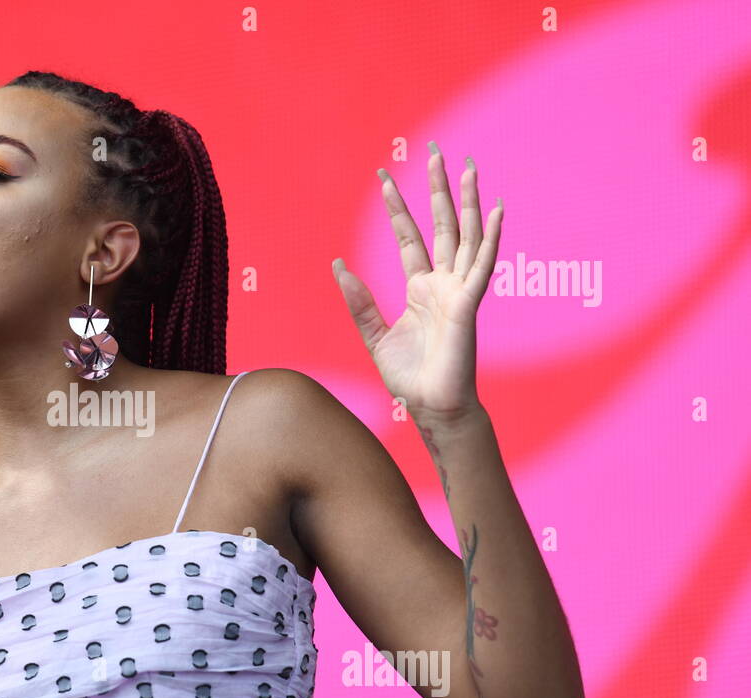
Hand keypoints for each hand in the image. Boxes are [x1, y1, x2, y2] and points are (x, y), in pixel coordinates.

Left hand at [331, 143, 502, 424]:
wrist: (432, 408)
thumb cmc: (409, 378)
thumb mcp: (375, 335)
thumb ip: (359, 302)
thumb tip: (338, 265)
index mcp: (420, 289)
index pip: (409, 238)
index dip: (398, 208)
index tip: (384, 179)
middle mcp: (442, 284)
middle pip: (441, 225)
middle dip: (437, 189)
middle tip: (433, 152)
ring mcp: (459, 291)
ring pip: (466, 235)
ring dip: (467, 201)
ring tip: (467, 165)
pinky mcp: (469, 304)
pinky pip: (482, 265)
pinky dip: (491, 237)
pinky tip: (497, 209)